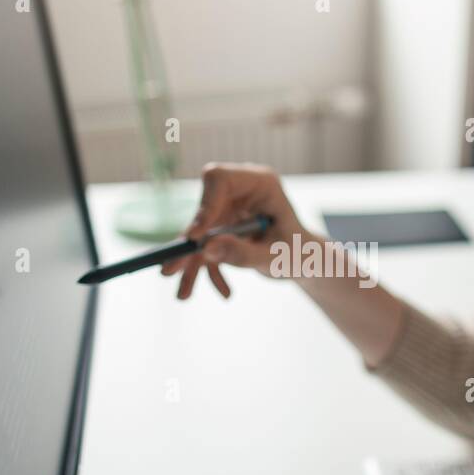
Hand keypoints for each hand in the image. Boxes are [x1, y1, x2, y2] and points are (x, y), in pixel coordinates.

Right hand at [161, 162, 310, 299]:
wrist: (305, 263)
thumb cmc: (299, 254)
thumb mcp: (275, 257)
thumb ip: (243, 252)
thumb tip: (207, 249)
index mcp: (260, 183)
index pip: (219, 179)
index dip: (203, 206)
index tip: (194, 237)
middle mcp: (240, 192)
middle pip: (202, 209)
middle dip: (188, 245)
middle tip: (168, 270)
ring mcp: (229, 209)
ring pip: (199, 233)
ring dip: (191, 265)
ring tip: (184, 295)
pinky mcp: (222, 227)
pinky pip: (205, 248)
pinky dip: (209, 271)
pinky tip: (225, 291)